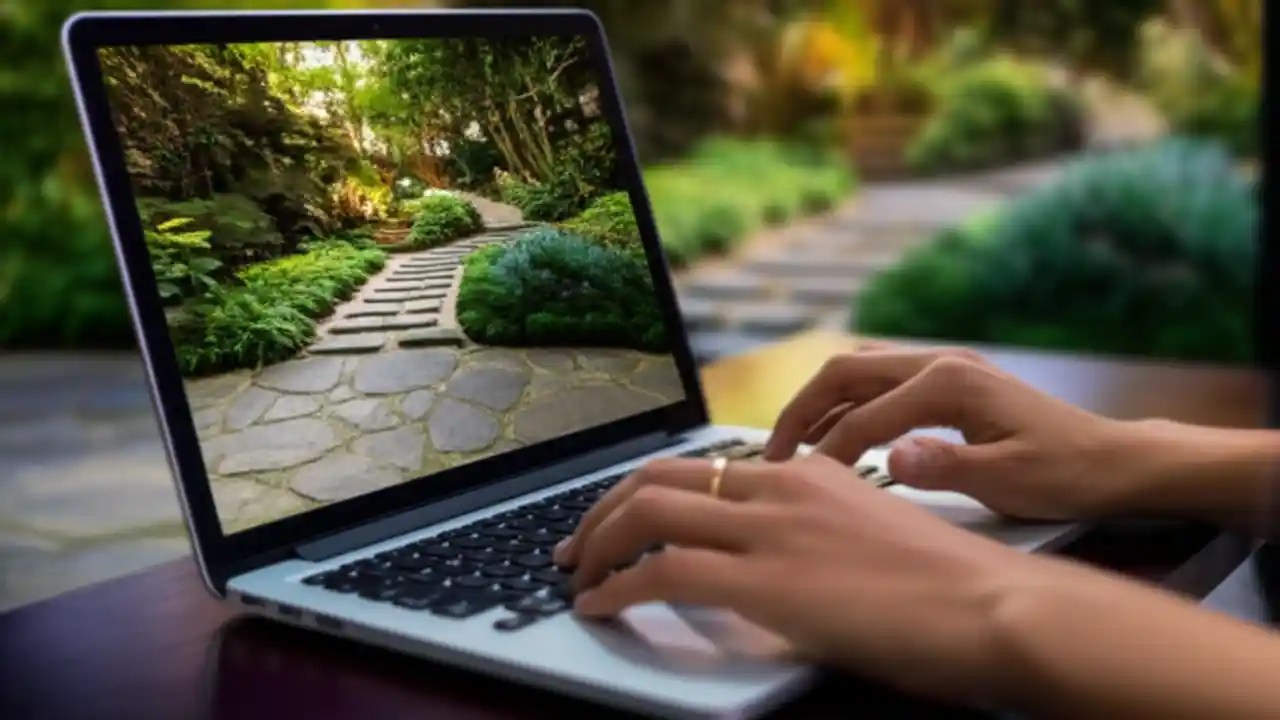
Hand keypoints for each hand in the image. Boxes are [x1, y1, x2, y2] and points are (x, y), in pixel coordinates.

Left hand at [556, 453, 1045, 702]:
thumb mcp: (871, 535)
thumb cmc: (953, 586)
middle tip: (574, 545)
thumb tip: (775, 556)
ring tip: (576, 577)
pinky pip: (661, 572)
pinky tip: (601, 608)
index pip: (697, 464)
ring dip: (596, 546)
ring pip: (647, 512)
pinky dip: (616, 588)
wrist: (999, 606)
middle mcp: (780, 487)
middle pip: (657, 477)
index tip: (618, 519)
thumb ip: (815, 531)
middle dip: (601, 510)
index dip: (642, 491)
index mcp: (806, 473)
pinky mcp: (766, 581)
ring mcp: (771, 530)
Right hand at [764, 344, 1133, 520]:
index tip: (799, 486)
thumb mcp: (1007, 480)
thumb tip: (888, 459)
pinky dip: (849, 401)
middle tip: (773, 453)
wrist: (1114, 461)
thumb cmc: (1066, 474)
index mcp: (950, 383)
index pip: (865, 416)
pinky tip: (839, 431)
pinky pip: (881, 380)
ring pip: (860, 370)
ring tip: (794, 443)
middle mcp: (941, 362)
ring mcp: (946, 365)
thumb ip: (944, 468)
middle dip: (803, 409)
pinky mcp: (951, 380)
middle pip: (847, 371)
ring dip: (821, 401)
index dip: (826, 451)